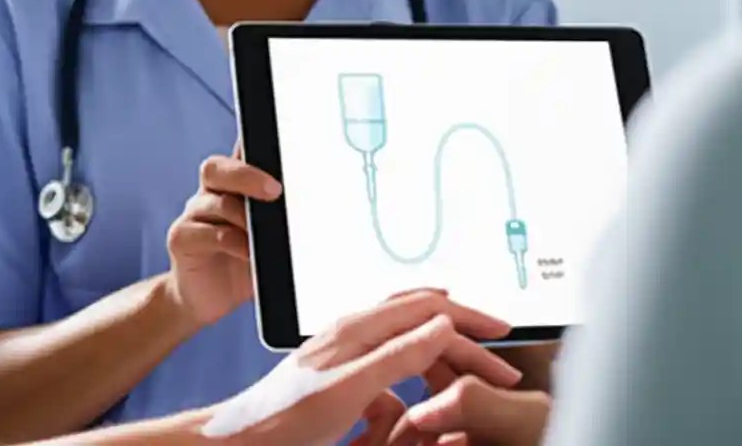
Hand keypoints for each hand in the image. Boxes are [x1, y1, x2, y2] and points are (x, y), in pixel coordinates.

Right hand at [165, 150, 280, 326]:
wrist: (209, 297)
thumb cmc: (245, 262)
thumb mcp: (272, 239)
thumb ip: (285, 220)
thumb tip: (317, 211)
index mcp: (234, 186)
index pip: (242, 152)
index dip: (252, 141)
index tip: (281, 142)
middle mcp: (211, 194)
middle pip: (217, 168)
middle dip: (247, 175)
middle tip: (275, 191)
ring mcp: (194, 215)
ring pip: (214, 201)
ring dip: (242, 216)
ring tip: (265, 234)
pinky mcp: (182, 239)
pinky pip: (205, 232)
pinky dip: (231, 241)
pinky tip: (248, 252)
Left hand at [206, 291, 523, 445]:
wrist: (239, 439)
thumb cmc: (284, 420)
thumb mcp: (350, 389)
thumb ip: (397, 355)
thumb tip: (443, 326)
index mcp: (359, 327)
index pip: (430, 309)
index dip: (471, 320)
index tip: (503, 336)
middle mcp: (354, 329)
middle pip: (423, 316)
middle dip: (464, 333)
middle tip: (497, 357)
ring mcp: (346, 348)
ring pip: (407, 334)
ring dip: (440, 348)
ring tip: (468, 366)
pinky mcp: (340, 370)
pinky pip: (389, 359)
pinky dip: (414, 368)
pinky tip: (419, 386)